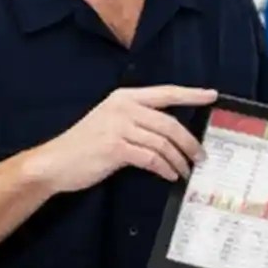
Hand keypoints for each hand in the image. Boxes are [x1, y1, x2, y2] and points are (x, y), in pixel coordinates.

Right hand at [24, 85, 216, 193]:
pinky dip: (165, 168)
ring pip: (163, 142)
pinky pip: (151, 158)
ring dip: (179, 160)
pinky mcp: (116, 148)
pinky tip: (170, 175)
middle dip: (190, 141)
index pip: (166, 92)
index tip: (212, 95)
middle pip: (170, 123)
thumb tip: (172, 134)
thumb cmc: (85, 145)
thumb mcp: (111, 122)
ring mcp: (119, 127)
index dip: (191, 93)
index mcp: (125, 97)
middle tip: (201, 156)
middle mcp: (124, 108)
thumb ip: (138, 121)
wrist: (55, 162)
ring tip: (186, 171)